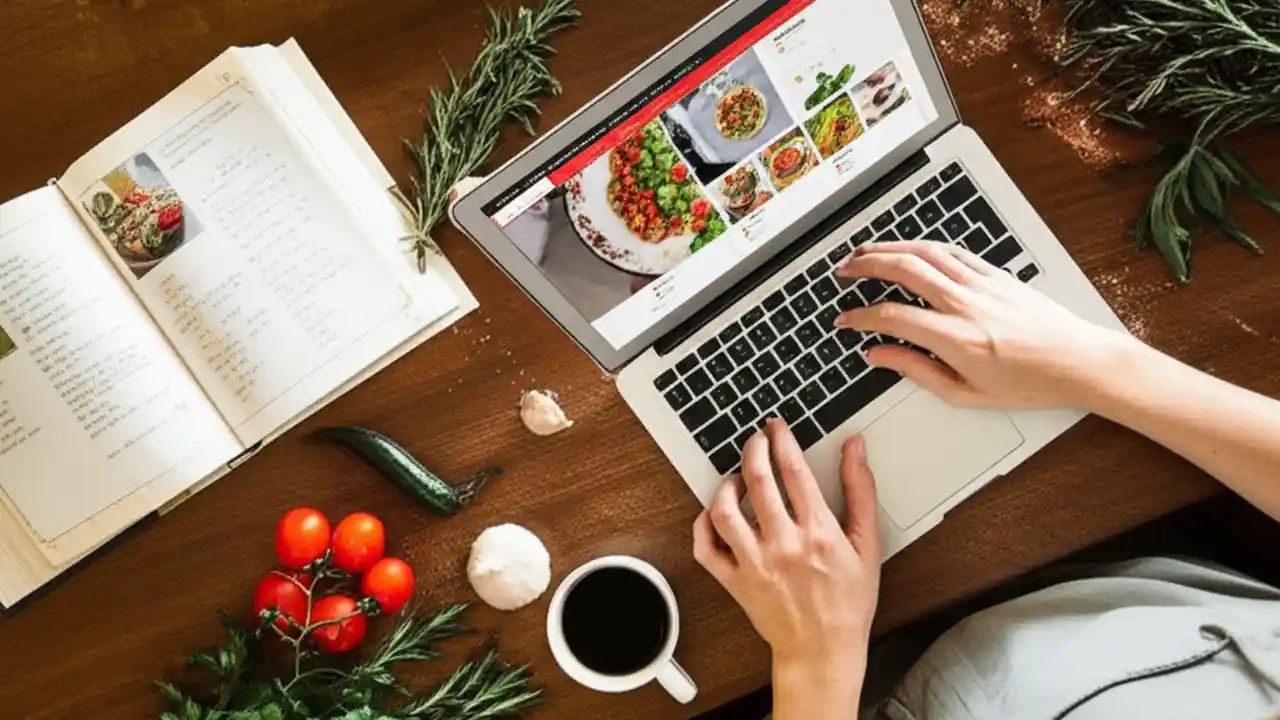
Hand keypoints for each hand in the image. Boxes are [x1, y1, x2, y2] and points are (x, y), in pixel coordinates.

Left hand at [693, 420, 880, 717]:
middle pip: (757, 480)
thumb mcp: (868, 544)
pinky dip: (702, 524)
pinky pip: (705, 547)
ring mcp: (754, 563)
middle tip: (755, 438)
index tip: (777, 427)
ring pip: (724, 511)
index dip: (781, 439)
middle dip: (753, 449)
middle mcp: (782, 544)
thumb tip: (854, 449)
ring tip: (735, 476)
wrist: (823, 651)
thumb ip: (860, 491)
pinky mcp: (734, 582)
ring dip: (726, 485)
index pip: (792, 469)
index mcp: (817, 532)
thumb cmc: (848, 601)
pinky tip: (714, 512)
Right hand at [835, 241, 1133, 409]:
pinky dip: (924, 246)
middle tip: (843, 271)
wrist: (1079, 361)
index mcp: (955, 338)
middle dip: (865, 266)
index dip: (859, 317)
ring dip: (889, 248)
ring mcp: (982, 284)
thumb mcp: (966, 393)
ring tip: (864, 251)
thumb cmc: (1029, 383)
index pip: (892, 317)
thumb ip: (916, 371)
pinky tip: (909, 249)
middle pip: (903, 270)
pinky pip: (952, 251)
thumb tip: (879, 356)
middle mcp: (965, 304)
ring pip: (925, 252)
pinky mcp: (996, 274)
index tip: (844, 321)